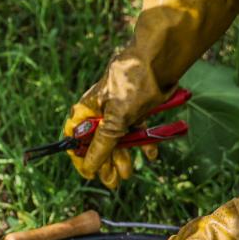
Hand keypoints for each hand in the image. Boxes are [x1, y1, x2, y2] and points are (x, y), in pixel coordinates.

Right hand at [65, 0, 238, 187]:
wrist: (163, 57)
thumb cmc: (135, 82)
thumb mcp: (118, 118)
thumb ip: (103, 144)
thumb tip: (89, 167)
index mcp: (88, 109)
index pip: (75, 138)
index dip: (81, 157)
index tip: (90, 173)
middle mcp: (101, 109)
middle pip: (98, 142)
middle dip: (107, 162)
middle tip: (115, 181)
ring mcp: (120, 107)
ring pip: (119, 138)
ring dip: (124, 156)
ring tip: (130, 172)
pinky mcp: (138, 106)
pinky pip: (137, 128)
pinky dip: (143, 142)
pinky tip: (151, 154)